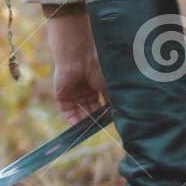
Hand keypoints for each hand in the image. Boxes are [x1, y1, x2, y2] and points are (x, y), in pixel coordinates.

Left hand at [43, 5, 106, 124]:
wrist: (78, 54)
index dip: (108, 114)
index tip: (114, 123)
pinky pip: (67, 111)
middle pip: (92, 109)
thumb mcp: (111, 84)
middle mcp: (87, 88)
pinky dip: (73, 121)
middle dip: (97, 120)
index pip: (103, 103)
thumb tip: (124, 115)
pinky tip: (80, 129)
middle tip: (103, 130)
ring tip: (93, 132)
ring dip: (86, 123)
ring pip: (80, 112)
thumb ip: (115, 100)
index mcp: (99, 83)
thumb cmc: (97, 64)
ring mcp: (74, 91)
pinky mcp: (62, 94)